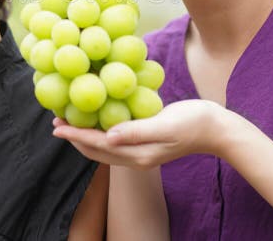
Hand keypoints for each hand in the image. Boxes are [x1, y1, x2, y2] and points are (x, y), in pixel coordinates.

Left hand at [52, 99, 228, 168]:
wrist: (216, 127)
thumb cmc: (193, 122)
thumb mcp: (165, 124)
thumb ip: (136, 132)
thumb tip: (108, 137)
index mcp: (138, 155)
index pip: (98, 146)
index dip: (75, 135)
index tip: (57, 127)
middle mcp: (136, 157)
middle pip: (96, 150)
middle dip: (75, 137)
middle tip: (56, 122)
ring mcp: (141, 151)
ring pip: (104, 146)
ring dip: (85, 134)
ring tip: (69, 120)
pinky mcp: (145, 141)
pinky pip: (115, 139)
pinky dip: (101, 130)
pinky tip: (97, 115)